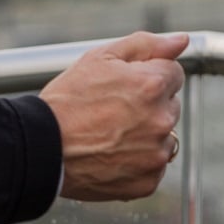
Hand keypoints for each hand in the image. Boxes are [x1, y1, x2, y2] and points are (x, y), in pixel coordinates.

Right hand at [41, 31, 187, 201]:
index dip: (148, 75)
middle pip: (170, 105)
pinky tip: (111, 154)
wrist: (41, 148)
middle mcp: (160, 120)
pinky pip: (153, 166)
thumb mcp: (101, 58)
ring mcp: (155, 154)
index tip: (125, 86)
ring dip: (146, 134)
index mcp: (152, 85)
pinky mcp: (147, 182)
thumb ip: (146, 45)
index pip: (174, 73)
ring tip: (109, 134)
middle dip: (149, 104)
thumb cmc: (67, 100)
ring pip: (163, 137)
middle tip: (112, 110)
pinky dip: (138, 162)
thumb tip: (182, 41)